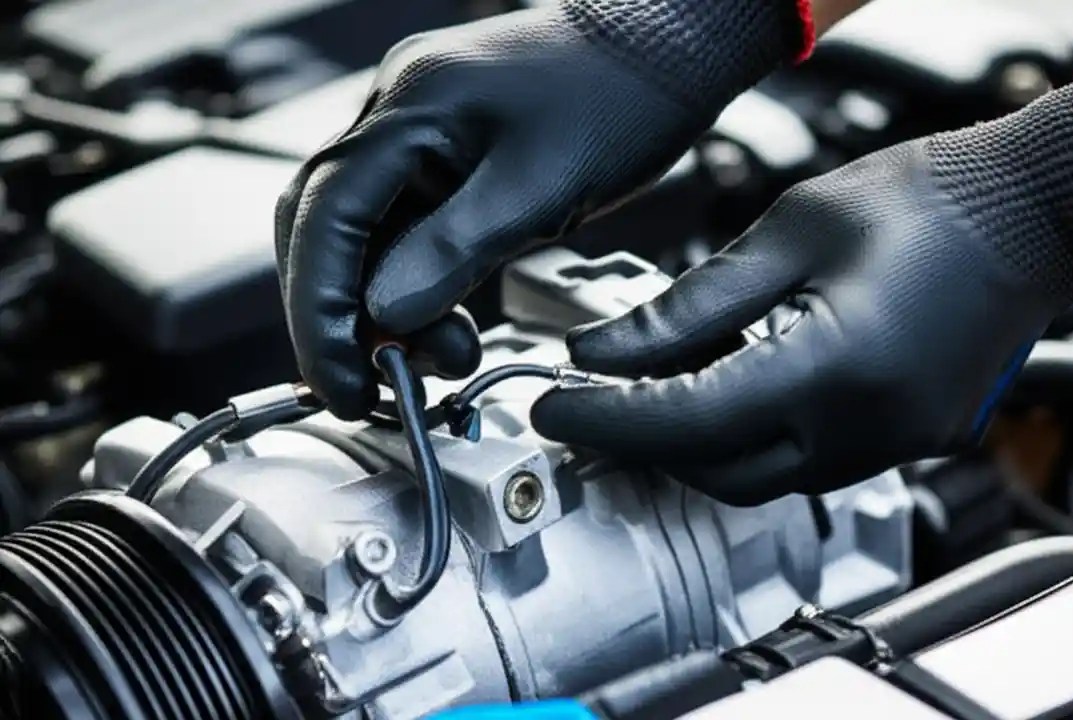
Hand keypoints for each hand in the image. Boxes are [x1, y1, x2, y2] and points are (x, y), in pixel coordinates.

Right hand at [275, 2, 805, 418]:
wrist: (670, 46)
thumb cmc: (622, 93)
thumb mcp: (540, 187)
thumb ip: (453, 250)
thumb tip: (384, 316)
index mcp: (408, 106)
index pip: (323, 216)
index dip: (318, 309)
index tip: (341, 379)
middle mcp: (399, 113)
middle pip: (325, 227)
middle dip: (339, 315)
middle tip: (370, 385)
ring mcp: (422, 132)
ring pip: (368, 235)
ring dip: (387, 307)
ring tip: (441, 358)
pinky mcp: (450, 153)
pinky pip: (409, 227)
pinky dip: (418, 282)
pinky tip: (446, 322)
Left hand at [532, 79, 1072, 504]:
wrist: (1030, 210)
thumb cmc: (926, 200)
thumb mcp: (787, 235)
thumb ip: (690, 307)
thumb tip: (606, 351)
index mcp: (833, 369)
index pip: (685, 422)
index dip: (606, 419)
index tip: (554, 405)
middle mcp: (867, 428)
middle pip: (719, 471)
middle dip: (645, 444)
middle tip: (593, 401)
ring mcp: (897, 445)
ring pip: (764, 479)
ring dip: (700, 446)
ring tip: (654, 393)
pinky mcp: (911, 441)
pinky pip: (812, 464)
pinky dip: (756, 440)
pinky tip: (731, 392)